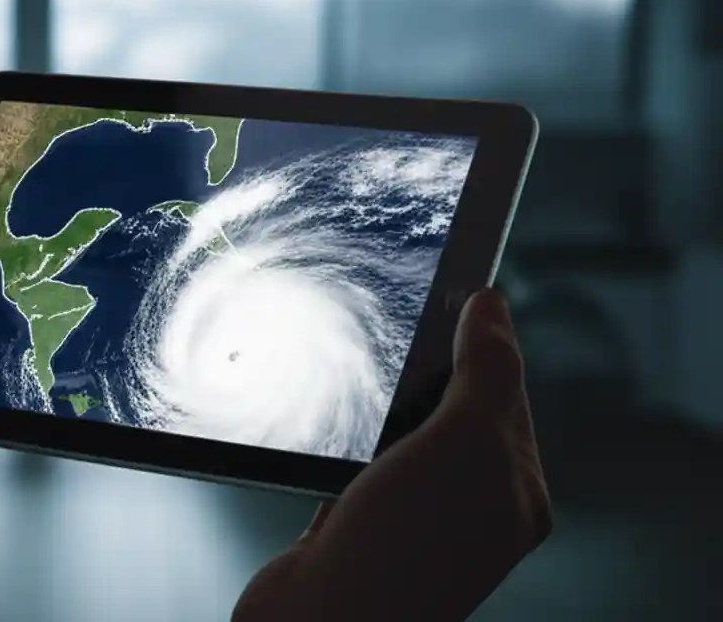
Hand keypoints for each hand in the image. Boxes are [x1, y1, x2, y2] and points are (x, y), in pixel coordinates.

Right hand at [233, 290, 551, 621]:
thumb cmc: (400, 548)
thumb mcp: (460, 446)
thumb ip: (485, 374)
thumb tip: (493, 306)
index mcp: (514, 491)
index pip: (506, 393)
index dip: (481, 341)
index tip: (449, 292)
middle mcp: (467, 506)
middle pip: (451, 409)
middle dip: (424, 371)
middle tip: (394, 326)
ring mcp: (410, 516)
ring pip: (401, 433)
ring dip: (378, 404)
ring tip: (356, 376)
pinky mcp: (356, 521)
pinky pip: (356, 459)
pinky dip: (343, 436)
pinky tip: (327, 422)